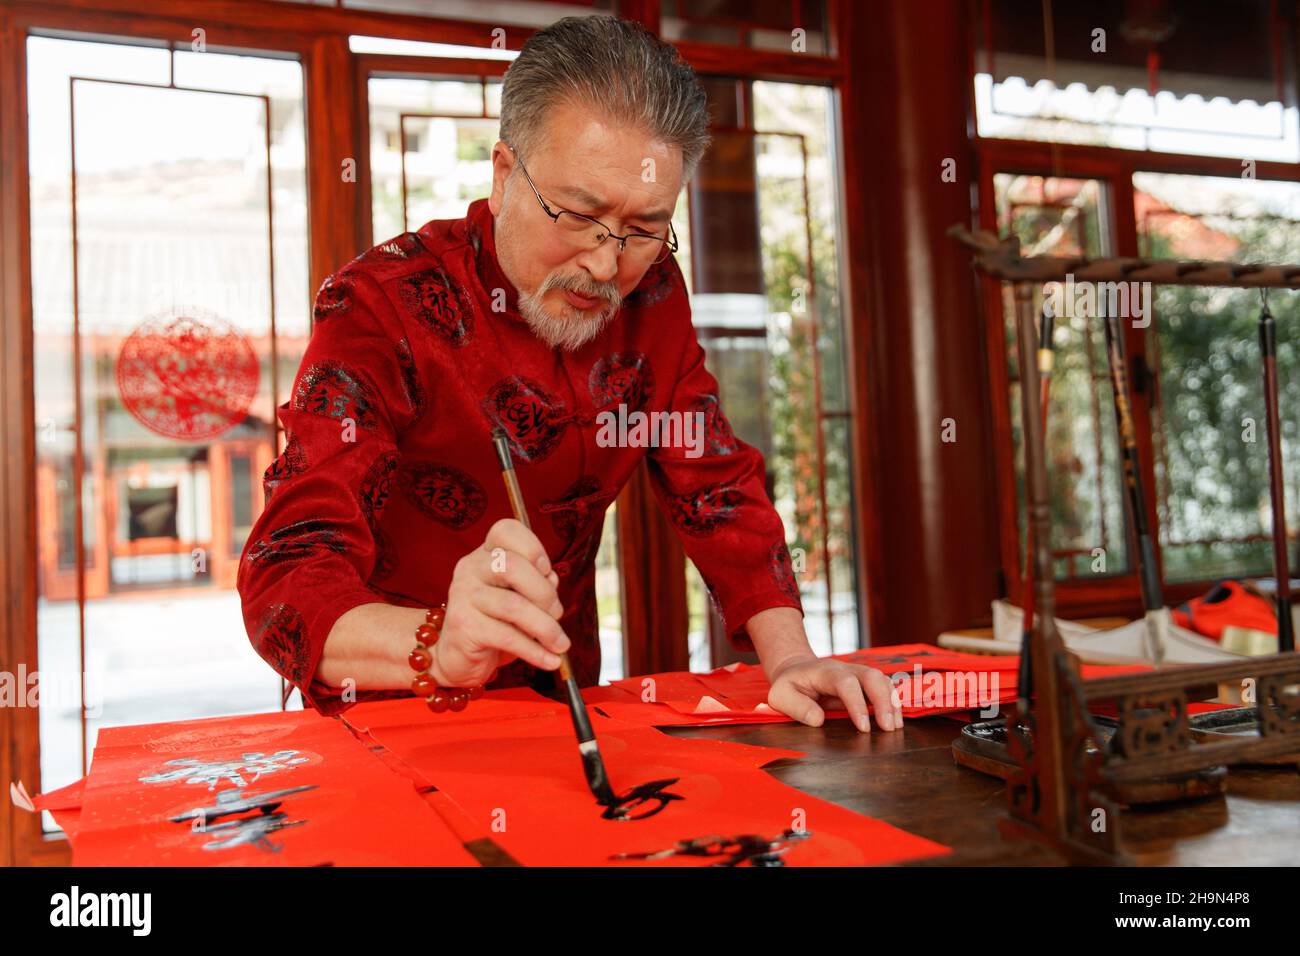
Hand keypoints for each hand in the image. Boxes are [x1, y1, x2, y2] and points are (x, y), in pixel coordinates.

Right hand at [432, 518, 567, 686]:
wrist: (457, 656)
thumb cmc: (495, 622)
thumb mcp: (519, 598)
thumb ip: (537, 585)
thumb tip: (552, 582)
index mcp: (486, 554)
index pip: (505, 530)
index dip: (532, 547)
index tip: (547, 572)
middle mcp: (471, 569)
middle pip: (512, 566)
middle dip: (545, 593)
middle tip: (556, 614)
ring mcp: (463, 596)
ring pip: (513, 605)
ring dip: (546, 627)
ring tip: (559, 643)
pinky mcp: (464, 626)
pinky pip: (507, 636)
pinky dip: (535, 651)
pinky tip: (550, 660)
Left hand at [766, 656, 902, 731]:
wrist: (796, 669)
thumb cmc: (789, 685)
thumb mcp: (780, 696)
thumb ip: (797, 706)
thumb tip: (818, 720)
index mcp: (824, 672)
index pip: (846, 683)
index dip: (857, 704)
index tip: (864, 727)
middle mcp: (845, 669)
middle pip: (871, 676)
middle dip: (884, 701)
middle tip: (889, 728)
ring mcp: (857, 674)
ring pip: (882, 680)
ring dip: (892, 703)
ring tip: (895, 727)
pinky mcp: (864, 683)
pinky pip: (884, 688)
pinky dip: (893, 703)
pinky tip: (895, 721)